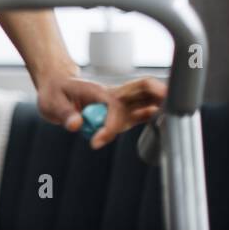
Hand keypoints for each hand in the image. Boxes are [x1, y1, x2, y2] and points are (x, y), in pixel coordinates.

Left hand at [36, 71, 165, 148]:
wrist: (57, 87)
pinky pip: (140, 114)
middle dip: (155, 92)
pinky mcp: (122, 112)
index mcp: (96, 91)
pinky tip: (166, 120)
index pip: (113, 108)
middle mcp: (113, 95)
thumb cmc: (54, 93)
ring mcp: (120, 103)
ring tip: (177, 112)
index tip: (95, 142)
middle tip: (168, 98)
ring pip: (146, 100)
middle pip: (140, 89)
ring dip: (161, 103)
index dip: (108, 127)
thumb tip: (76, 125)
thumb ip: (64, 114)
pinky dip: (154, 115)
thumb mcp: (51, 103)